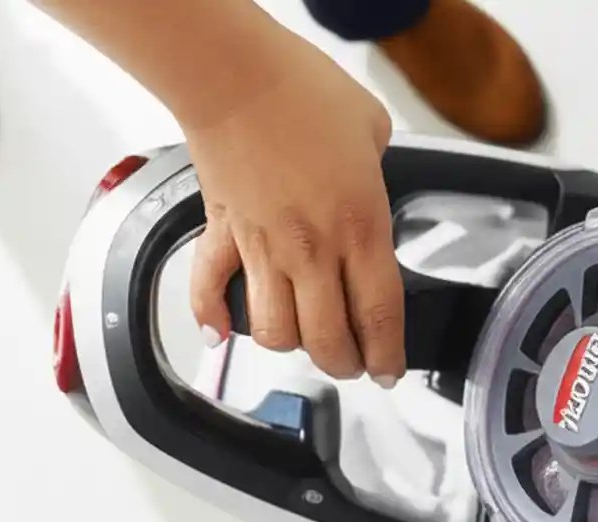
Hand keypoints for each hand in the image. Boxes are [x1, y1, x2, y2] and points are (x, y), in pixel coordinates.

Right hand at [185, 37, 401, 385]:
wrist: (235, 74)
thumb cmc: (304, 91)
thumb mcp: (373, 130)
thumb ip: (377, 168)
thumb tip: (368, 181)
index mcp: (361, 227)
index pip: (379, 314)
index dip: (386, 355)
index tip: (389, 371)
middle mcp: (312, 249)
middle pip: (327, 339)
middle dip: (343, 365)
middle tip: (352, 365)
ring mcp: (262, 247)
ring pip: (273, 331)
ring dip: (289, 347)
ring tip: (303, 342)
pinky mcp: (221, 232)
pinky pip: (208, 290)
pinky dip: (211, 318)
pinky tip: (222, 333)